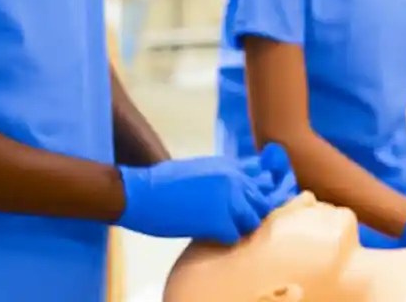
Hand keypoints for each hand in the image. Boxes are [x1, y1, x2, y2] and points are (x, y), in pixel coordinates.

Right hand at [117, 142, 297, 244]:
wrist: (140, 193)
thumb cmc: (164, 182)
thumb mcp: (203, 168)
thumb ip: (226, 175)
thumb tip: (243, 187)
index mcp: (230, 165)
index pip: (264, 177)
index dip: (257, 192)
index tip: (247, 201)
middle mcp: (235, 179)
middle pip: (262, 201)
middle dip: (250, 212)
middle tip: (233, 220)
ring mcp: (229, 199)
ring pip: (253, 219)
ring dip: (240, 226)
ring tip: (223, 228)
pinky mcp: (218, 220)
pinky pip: (235, 235)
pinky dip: (225, 239)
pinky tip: (211, 235)